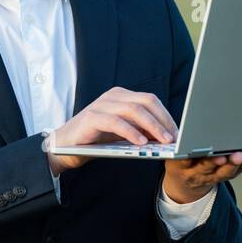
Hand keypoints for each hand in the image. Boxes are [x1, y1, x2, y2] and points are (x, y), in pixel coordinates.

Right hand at [45, 86, 177, 175]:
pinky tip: (141, 142)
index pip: (150, 100)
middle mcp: (112, 96)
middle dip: (163, 120)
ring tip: (163, 141)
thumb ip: (140, 130)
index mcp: (121, 96)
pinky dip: (131, 132)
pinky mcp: (91, 118)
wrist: (63, 146)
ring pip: (133, 110)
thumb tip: (166, 137)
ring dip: (152, 126)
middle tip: (174, 138)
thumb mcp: (122, 133)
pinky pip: (115, 122)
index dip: (166, 116)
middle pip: (145, 102)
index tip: (178, 133)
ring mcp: (101, 105)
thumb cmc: (95, 140)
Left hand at [161, 148, 241, 202]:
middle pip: (226, 168)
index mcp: (231, 169)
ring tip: (219, 154)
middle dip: (234, 162)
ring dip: (213, 159)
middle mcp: (215, 171)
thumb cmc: (219, 164)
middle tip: (241, 156)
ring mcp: (196, 169)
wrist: (184, 180)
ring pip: (206, 165)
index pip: (241, 166)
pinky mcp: (177, 163)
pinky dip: (186, 151)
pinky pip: (183, 157)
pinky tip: (188, 144)